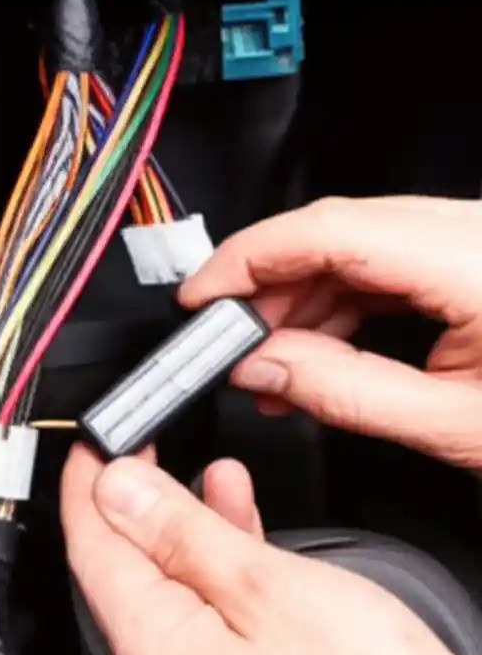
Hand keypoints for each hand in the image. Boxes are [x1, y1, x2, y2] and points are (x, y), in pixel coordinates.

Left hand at [61, 443, 481, 654]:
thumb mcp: (266, 588)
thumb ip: (183, 531)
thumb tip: (118, 486)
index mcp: (152, 649)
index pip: (91, 547)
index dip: (88, 483)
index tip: (92, 439)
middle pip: (124, 562)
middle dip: (133, 494)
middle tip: (142, 441)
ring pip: (171, 576)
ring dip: (185, 515)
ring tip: (208, 465)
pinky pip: (209, 602)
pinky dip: (220, 552)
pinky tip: (240, 518)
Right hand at [179, 196, 481, 467]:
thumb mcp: (452, 424)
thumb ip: (344, 391)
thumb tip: (258, 365)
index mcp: (472, 261)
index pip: (328, 230)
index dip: (247, 259)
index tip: (200, 297)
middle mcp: (474, 230)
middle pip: (335, 230)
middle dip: (265, 286)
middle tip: (225, 339)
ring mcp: (472, 237)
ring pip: (355, 243)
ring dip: (300, 298)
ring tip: (270, 360)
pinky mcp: (470, 254)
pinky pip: (388, 258)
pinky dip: (341, 299)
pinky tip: (315, 347)